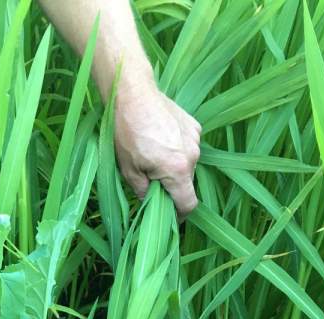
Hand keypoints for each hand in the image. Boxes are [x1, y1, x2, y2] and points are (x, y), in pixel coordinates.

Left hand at [114, 86, 201, 217]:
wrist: (133, 95)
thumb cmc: (127, 133)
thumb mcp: (128, 169)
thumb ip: (142, 191)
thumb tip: (149, 201)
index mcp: (178, 170)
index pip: (188, 204)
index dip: (180, 216)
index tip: (170, 218)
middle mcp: (192, 156)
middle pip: (186, 183)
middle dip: (171, 187)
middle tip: (150, 182)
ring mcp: (196, 139)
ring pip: (187, 164)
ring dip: (173, 167)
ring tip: (151, 155)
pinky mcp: (194, 126)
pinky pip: (187, 146)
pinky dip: (176, 150)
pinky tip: (158, 140)